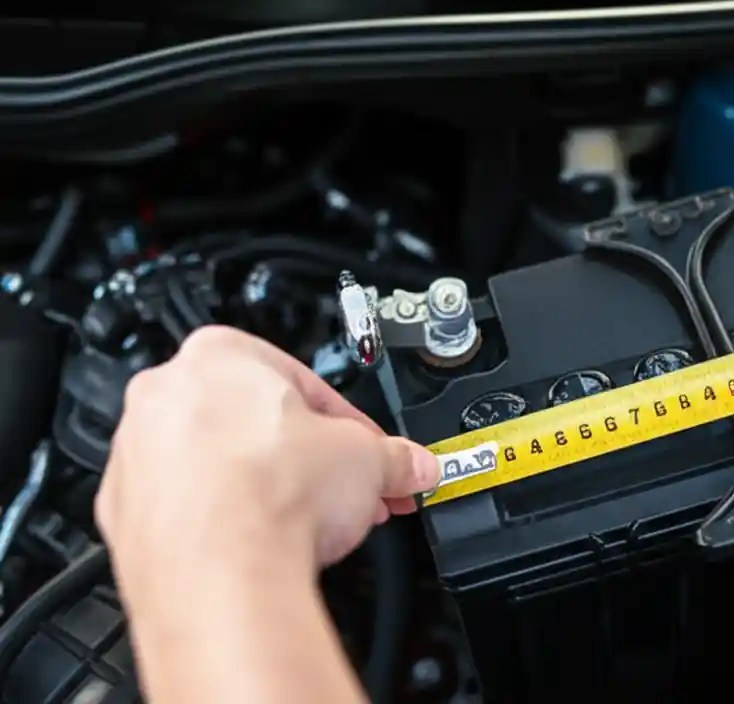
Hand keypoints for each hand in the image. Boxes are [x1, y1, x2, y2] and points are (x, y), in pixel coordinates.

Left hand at [97, 325, 439, 593]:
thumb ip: (395, 457)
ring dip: (266, 492)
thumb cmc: (272, 496)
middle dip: (308, 461)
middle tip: (347, 493)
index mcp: (221, 355)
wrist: (218, 574)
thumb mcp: (368, 459)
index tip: (371, 455)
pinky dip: (224, 526)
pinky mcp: (125, 517)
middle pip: (257, 425)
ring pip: (218, 467)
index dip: (352, 427)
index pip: (305, 385)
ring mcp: (138, 458)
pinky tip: (262, 548)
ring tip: (310, 526)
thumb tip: (412, 465)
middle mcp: (165, 397)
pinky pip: (187, 512)